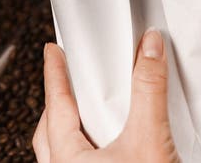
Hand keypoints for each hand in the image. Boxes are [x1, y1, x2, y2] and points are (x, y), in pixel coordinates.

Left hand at [33, 28, 179, 162]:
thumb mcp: (149, 138)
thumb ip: (149, 90)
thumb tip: (150, 47)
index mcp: (66, 159)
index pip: (55, 104)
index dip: (54, 72)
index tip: (52, 52)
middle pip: (50, 130)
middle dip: (58, 101)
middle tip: (66, 77)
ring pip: (61, 153)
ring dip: (72, 128)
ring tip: (90, 110)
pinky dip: (88, 148)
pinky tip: (110, 145)